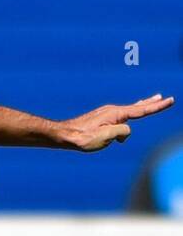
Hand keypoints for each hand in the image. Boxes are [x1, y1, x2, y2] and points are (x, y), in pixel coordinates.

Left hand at [58, 94, 173, 151]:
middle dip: (152, 103)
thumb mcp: (107, 136)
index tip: (170, 100)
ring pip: (129, 110)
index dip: (157, 106)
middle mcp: (112, 110)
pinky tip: (129, 120)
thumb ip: (122, 131)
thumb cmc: (84, 137)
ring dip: (142, 106)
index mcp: (115, 113)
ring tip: (153, 100)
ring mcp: (106, 113)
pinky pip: (121, 115)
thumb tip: (126, 131)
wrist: (65, 135)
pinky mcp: (101, 118)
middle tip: (164, 97)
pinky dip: (130, 114)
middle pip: (137, 106)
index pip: (141, 110)